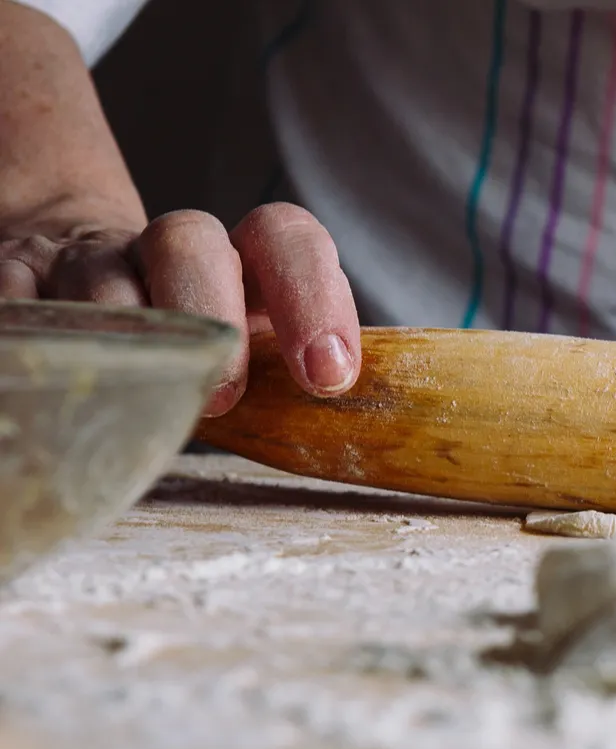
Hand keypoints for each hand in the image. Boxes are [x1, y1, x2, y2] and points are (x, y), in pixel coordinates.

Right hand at [0, 203, 360, 415]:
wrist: (93, 282)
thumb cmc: (203, 341)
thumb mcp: (260, 354)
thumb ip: (296, 372)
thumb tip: (341, 402)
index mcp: (247, 257)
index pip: (287, 239)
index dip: (315, 297)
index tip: (329, 374)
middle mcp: (170, 247)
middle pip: (189, 242)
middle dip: (211, 311)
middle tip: (224, 395)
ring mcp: (91, 257)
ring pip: (100, 272)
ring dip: (122, 329)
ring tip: (132, 393)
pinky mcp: (21, 274)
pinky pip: (14, 291)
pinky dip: (28, 323)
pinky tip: (42, 367)